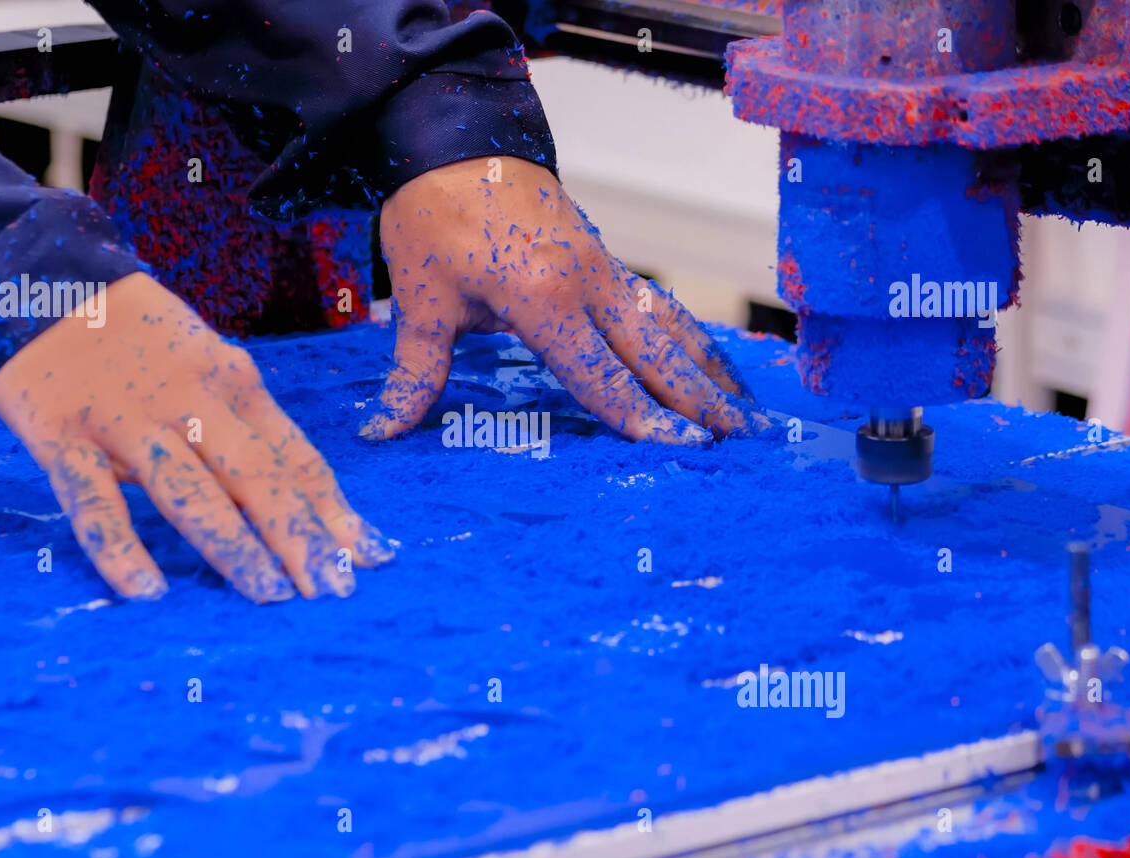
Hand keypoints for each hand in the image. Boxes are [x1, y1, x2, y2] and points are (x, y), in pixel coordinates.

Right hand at [0, 273, 391, 602]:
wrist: (40, 281)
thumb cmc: (143, 344)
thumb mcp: (209, 370)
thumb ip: (250, 429)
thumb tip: (309, 499)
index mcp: (235, 385)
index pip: (296, 458)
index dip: (335, 510)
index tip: (374, 556)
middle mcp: (190, 401)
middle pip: (257, 475)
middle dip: (301, 535)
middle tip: (335, 590)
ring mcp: (126, 418)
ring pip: (188, 489)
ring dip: (233, 545)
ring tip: (271, 596)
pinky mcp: (62, 434)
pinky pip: (93, 498)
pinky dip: (119, 546)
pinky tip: (146, 592)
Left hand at [365, 157, 764, 443]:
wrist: (453, 136)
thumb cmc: (432, 215)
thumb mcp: (418, 297)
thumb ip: (414, 372)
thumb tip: (381, 432)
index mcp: (541, 298)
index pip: (600, 373)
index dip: (641, 417)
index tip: (683, 448)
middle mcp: (586, 282)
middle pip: (656, 351)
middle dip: (701, 398)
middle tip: (745, 439)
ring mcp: (604, 266)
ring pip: (671, 324)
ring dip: (710, 368)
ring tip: (748, 409)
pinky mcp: (605, 258)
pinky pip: (660, 306)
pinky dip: (691, 338)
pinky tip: (710, 363)